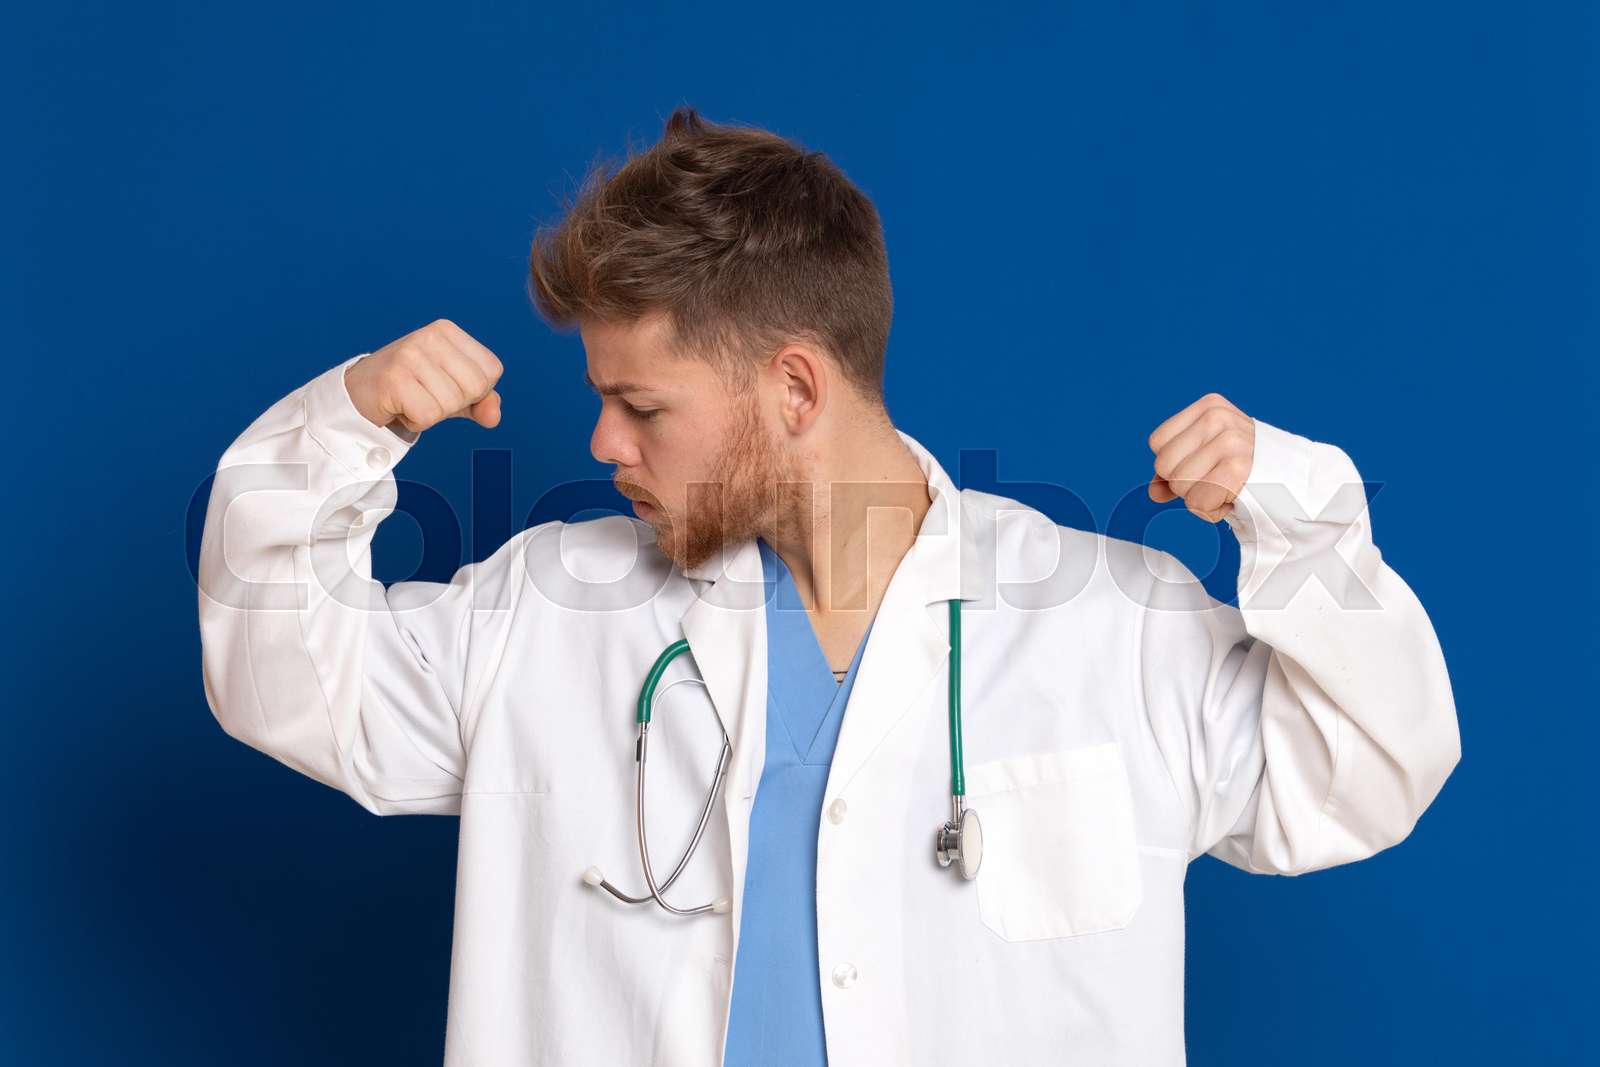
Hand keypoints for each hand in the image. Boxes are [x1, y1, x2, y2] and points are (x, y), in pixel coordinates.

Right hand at [345, 318, 503, 432]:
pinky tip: (399, 407)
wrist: (358, 396)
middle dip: (454, 403)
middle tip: (425, 394)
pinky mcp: (394, 378)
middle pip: (475, 387)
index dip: (475, 391)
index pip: (492, 370)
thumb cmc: (412, 391)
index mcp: (448, 331)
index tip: (444, 386)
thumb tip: (494, 416)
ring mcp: (410, 354)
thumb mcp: (454, 392)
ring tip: (410, 399)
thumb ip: (482, 401)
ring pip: (451, 403)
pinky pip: (429, 415)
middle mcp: (429, 336)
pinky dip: (417, 421)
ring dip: (433, 414)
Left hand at [1146, 393, 1255, 522]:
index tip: (1207, 465)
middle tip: (1219, 480)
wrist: (1299, 486)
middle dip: (1187, 484)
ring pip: (1179, 485)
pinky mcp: (1238, 468)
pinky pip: (1197, 502)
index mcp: (1209, 407)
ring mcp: (1229, 441)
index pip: (1157, 443)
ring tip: (1230, 488)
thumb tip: (1154, 491)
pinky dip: (1212, 511)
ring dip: (1201, 498)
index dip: (1175, 464)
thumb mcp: (1209, 460)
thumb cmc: (1250, 472)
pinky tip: (1234, 499)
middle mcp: (1217, 417)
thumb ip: (1176, 470)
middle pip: (1164, 465)